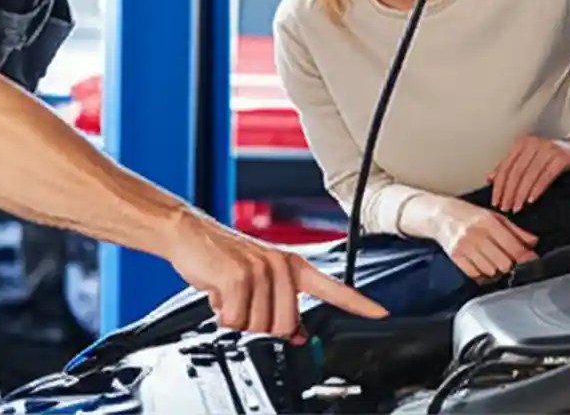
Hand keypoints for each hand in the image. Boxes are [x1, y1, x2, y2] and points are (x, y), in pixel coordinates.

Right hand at [163, 209, 388, 341]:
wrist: (189, 233)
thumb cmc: (221, 257)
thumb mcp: (257, 281)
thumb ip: (281, 306)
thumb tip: (298, 336)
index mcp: (292, 266)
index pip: (332, 288)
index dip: (358, 303)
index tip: (380, 313)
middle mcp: (281, 266)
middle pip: (285, 326)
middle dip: (260, 326)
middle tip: (243, 305)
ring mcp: (262, 270)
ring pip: (260, 326)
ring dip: (238, 320)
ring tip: (230, 296)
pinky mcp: (239, 276)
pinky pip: (237, 320)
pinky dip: (223, 316)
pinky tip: (219, 295)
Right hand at [432, 197, 538, 278]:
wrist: (438, 215)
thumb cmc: (467, 214)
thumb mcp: (492, 215)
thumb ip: (514, 230)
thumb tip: (533, 242)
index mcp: (488, 222)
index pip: (513, 247)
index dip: (525, 256)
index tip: (531, 259)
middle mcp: (476, 235)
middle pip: (504, 262)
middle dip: (510, 262)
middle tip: (508, 258)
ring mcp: (465, 248)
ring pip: (491, 271)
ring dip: (496, 268)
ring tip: (493, 259)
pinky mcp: (456, 258)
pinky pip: (476, 274)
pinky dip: (482, 273)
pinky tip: (482, 264)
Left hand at [488, 135, 569, 212]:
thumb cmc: (553, 156)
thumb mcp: (529, 159)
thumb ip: (510, 167)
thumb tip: (490, 178)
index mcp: (522, 143)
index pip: (505, 167)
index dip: (499, 186)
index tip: (495, 201)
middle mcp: (533, 144)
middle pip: (515, 172)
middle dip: (508, 193)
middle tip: (505, 207)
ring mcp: (548, 149)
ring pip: (529, 175)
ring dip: (521, 194)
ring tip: (517, 207)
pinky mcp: (561, 157)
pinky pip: (546, 175)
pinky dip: (537, 189)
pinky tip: (532, 199)